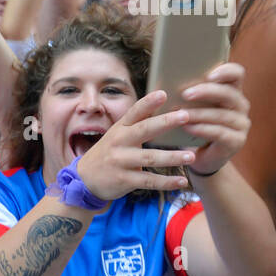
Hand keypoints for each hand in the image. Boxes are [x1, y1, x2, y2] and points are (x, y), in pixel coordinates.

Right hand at [74, 91, 197, 201]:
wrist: (85, 180)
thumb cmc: (109, 152)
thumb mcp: (118, 134)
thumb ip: (137, 122)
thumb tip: (160, 103)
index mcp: (120, 128)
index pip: (135, 112)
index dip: (148, 102)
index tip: (163, 93)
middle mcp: (120, 142)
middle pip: (144, 130)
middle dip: (165, 122)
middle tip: (186, 116)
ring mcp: (121, 161)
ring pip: (150, 158)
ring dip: (172, 157)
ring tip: (191, 156)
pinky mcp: (124, 180)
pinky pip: (149, 181)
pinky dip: (166, 182)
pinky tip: (182, 181)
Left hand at [178, 62, 249, 176]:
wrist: (201, 156)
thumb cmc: (195, 124)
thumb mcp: (194, 106)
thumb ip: (190, 92)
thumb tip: (167, 78)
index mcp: (232, 91)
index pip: (237, 73)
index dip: (226, 71)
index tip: (208, 74)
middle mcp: (241, 106)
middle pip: (229, 93)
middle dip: (206, 91)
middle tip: (185, 94)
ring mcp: (241, 124)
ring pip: (222, 115)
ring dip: (199, 113)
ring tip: (181, 113)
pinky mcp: (237, 141)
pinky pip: (220, 133)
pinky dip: (202, 129)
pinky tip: (188, 127)